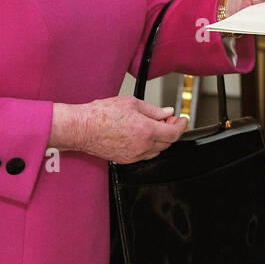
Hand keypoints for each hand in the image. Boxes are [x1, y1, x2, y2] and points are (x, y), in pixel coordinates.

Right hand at [53, 96, 188, 162]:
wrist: (82, 128)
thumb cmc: (101, 114)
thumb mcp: (132, 103)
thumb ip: (153, 110)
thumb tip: (166, 112)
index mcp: (146, 130)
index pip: (174, 133)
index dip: (181, 125)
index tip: (182, 119)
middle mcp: (142, 146)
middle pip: (168, 143)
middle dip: (172, 130)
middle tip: (169, 119)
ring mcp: (134, 155)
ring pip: (157, 151)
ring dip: (161, 140)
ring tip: (156, 126)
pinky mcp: (125, 160)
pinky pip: (145, 155)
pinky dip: (150, 147)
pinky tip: (144, 136)